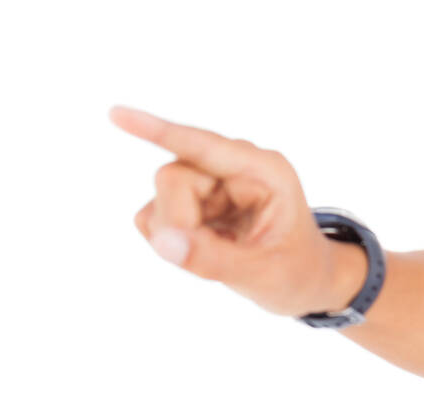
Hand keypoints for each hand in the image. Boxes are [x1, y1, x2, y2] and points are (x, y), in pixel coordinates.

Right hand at [109, 105, 339, 316]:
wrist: (307, 282)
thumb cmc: (297, 273)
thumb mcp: (263, 274)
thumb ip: (213, 259)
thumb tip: (163, 242)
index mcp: (264, 171)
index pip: (203, 147)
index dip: (158, 131)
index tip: (116, 114)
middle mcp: (235, 167)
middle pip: (173, 178)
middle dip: (178, 222)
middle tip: (205, 259)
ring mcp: (212, 182)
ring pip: (161, 200)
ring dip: (178, 235)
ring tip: (220, 257)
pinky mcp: (194, 201)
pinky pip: (157, 217)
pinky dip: (173, 242)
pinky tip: (207, 250)